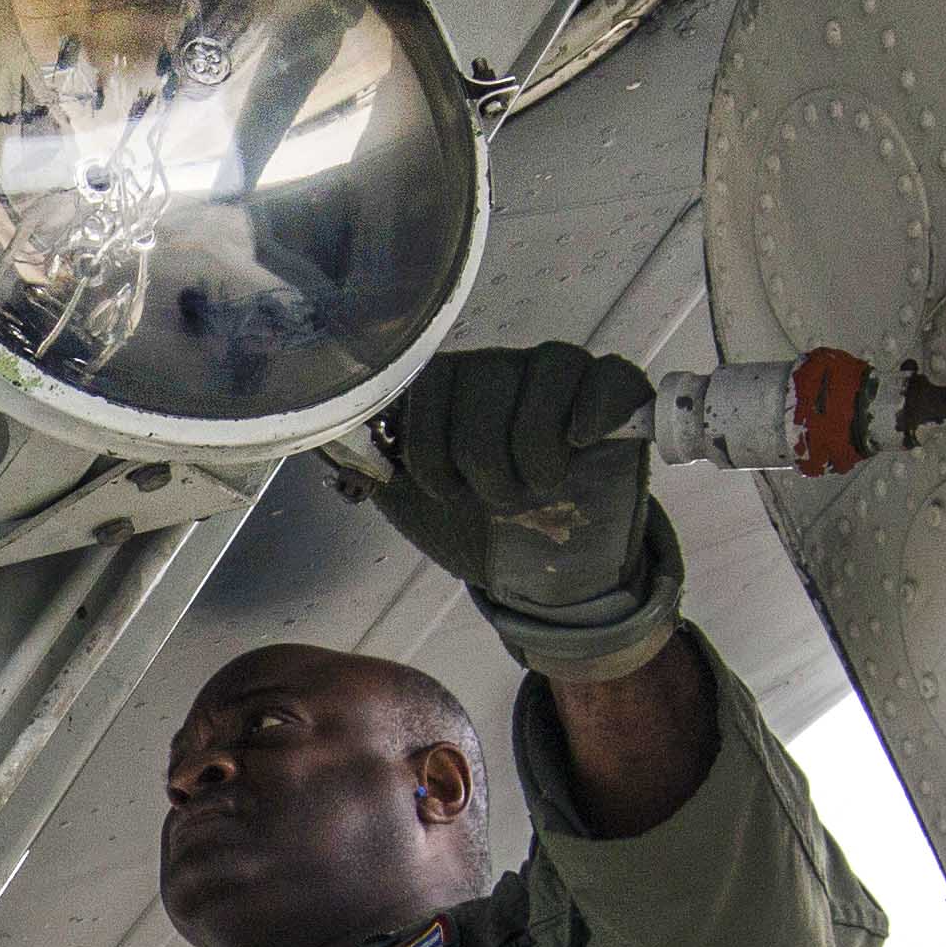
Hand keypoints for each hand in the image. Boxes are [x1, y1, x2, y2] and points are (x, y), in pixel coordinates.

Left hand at [363, 342, 677, 675]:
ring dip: (537, 447)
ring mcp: (561, 379)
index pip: (431, 380)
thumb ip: (374, 464)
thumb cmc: (477, 531)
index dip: (432, 444)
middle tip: (499, 501)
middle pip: (487, 376)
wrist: (541, 577)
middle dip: (485, 458)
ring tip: (542, 487)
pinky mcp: (615, 396)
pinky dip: (594, 408)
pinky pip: (606, 375)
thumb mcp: (413, 503)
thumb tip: (330, 434)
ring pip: (548, 368)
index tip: (446, 492)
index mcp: (452, 390)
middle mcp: (503, 370)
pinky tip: (582, 442)